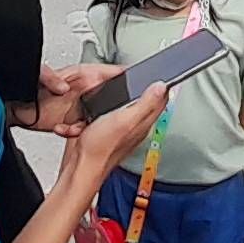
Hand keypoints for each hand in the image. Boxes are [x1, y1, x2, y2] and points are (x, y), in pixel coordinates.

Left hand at [17, 64, 120, 135]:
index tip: (131, 81)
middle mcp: (82, 89)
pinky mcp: (74, 121)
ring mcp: (79, 106)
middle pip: (109, 96)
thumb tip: (64, 87)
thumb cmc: (25, 88)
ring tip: (76, 126)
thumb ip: (50, 77)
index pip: (107, 71)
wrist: (13, 110)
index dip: (121, 75)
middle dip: (112, 106)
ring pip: (100, 115)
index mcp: (79, 75)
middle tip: (109, 113)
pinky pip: (85, 128)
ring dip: (92, 123)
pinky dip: (77, 132)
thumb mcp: (37, 77)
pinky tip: (65, 130)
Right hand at [61, 82, 167, 199]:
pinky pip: (115, 117)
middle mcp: (136, 128)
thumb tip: (160, 87)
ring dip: (131, 99)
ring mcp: (122, 132)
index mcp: (143, 123)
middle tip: (149, 79)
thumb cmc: (99, 148)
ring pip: (131, 111)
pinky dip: (113, 109)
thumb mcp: (124, 120)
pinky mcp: (108, 134)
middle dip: (148, 91)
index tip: (161, 75)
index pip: (161, 102)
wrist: (81, 167)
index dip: (162, 86)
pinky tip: (109, 106)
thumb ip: (145, 103)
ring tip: (134, 88)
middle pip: (148, 105)